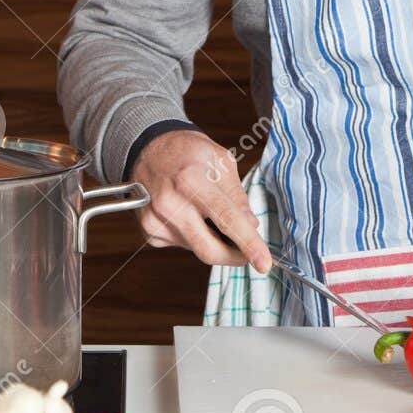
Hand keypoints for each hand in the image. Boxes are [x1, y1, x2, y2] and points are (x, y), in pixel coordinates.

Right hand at [131, 130, 271, 271]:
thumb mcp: (221, 161)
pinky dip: (196, 235)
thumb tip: (250, 227)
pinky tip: (189, 214)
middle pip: (209, 250)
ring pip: (198, 249)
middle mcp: (169, 204)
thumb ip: (237, 196)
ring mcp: (156, 221)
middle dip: (235, 256)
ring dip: (214, 240)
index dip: (248, 243)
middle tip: (249, 251)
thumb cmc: (187, 151)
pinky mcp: (150, 232)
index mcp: (190, 180)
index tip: (264, 263)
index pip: (226, 219)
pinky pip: (184, 244)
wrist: (148, 149)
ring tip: (208, 213)